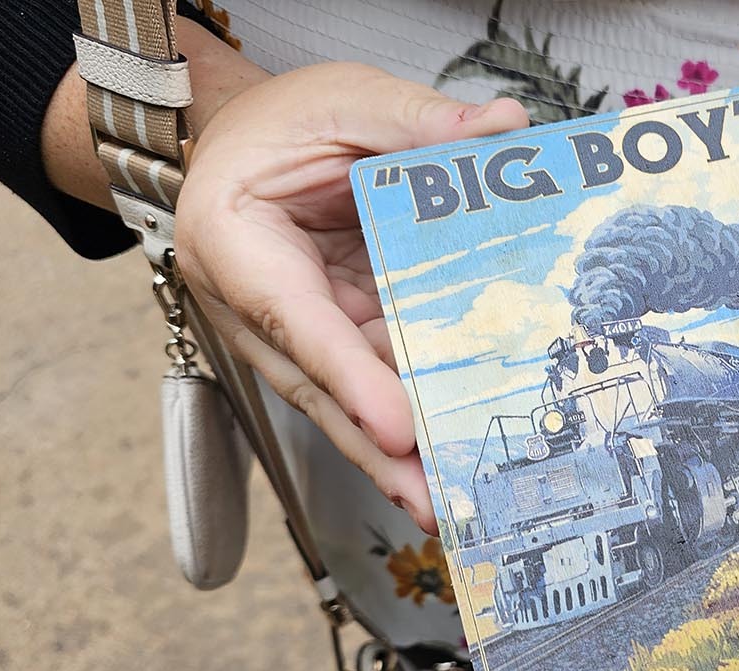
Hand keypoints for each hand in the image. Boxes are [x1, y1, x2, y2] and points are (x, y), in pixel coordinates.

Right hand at [174, 63, 528, 531]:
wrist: (244, 137)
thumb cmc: (281, 121)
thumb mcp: (343, 99)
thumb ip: (415, 117)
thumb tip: (503, 127)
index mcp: (235, 244)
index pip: (295, 321)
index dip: (349, 379)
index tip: (397, 428)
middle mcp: (256, 306)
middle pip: (320, 388)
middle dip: (377, 450)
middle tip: (433, 501)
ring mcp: (296, 331)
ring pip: (347, 401)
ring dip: (396, 456)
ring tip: (453, 503)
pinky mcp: (335, 337)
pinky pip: (371, 385)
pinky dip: (409, 421)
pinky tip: (452, 460)